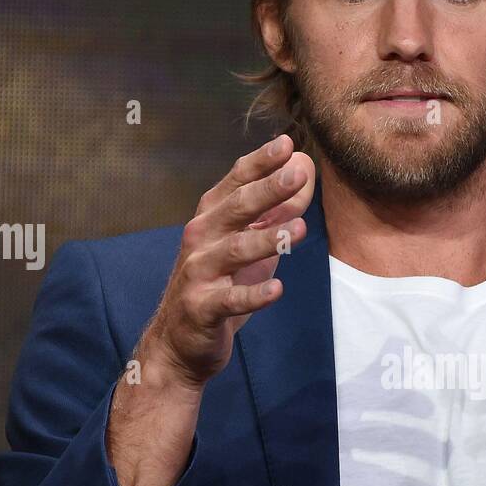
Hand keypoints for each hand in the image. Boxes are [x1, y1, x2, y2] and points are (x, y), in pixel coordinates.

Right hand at [145, 134, 315, 388]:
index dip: (260, 163)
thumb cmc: (220, 284)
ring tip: (300, 230)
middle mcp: (200, 239)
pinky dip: (253, 294)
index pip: (236, 183)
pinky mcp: (202, 308)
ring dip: (268, 239)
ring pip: (234, 251)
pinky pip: (231, 300)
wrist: (180, 341)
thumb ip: (276, 212)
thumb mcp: (250, 245)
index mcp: (211, 218)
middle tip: (296, 174)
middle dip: (267, 190)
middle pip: (236, 209)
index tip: (288, 144)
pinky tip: (277, 289)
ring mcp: (198, 273)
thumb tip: (305, 172)